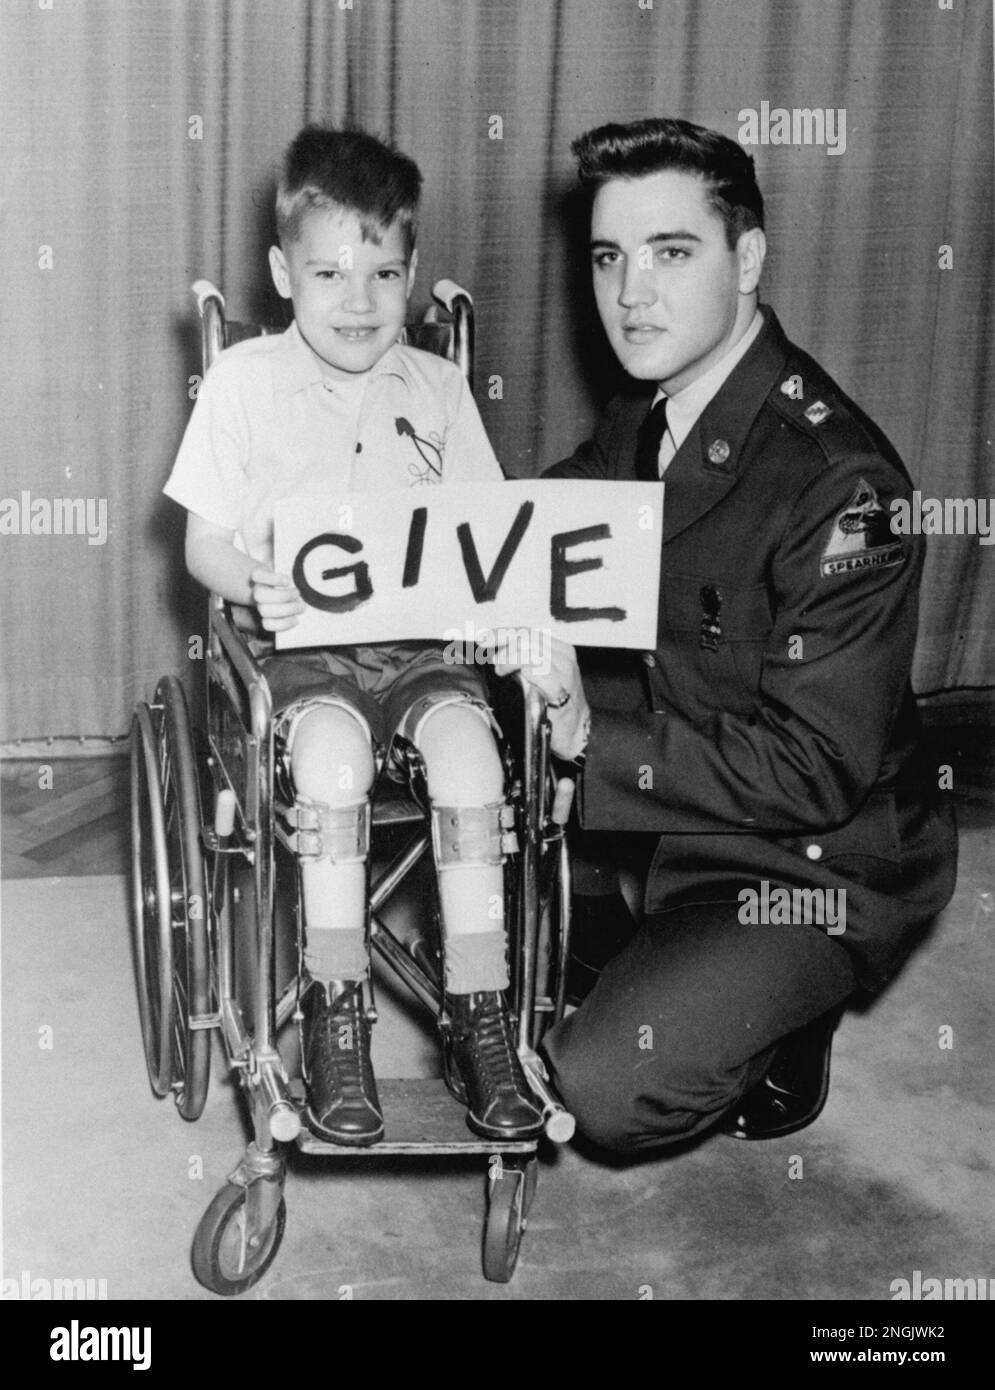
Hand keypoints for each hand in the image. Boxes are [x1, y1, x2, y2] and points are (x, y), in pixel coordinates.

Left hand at [250, 566, 304, 631]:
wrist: (271, 576)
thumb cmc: (286, 595)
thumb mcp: (292, 608)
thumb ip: (294, 616)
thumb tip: (300, 619)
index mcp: (266, 614)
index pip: (267, 624)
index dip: (283, 624)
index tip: (297, 619)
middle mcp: (259, 602)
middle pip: (264, 610)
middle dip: (288, 609)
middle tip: (302, 605)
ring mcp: (256, 587)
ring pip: (260, 595)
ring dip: (283, 596)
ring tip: (297, 593)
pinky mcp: (257, 573)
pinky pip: (257, 576)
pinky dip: (274, 579)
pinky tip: (287, 581)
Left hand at [492, 633, 590, 760]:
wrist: (574, 729)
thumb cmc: (555, 702)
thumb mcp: (540, 674)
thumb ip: (524, 660)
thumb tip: (496, 651)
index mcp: (560, 649)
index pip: (528, 632)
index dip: (503, 634)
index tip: (484, 639)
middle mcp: (564, 657)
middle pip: (527, 639)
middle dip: (503, 644)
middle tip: (490, 656)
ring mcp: (564, 673)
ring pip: (531, 653)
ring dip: (509, 659)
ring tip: (500, 670)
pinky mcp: (561, 690)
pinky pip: (537, 672)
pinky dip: (522, 670)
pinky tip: (514, 676)